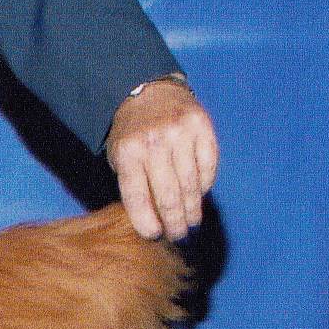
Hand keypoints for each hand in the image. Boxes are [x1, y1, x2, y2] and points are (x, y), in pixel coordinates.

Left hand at [104, 76, 218, 240]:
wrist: (148, 92)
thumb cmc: (132, 134)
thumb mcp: (120, 156)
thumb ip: (133, 184)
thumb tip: (151, 221)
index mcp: (128, 152)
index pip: (137, 196)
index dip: (146, 221)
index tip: (154, 236)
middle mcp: (154, 142)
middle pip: (168, 195)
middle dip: (174, 222)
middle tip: (178, 236)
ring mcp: (180, 133)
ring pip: (191, 184)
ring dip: (192, 209)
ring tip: (191, 223)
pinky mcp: (202, 126)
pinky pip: (208, 166)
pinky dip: (205, 184)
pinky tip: (200, 194)